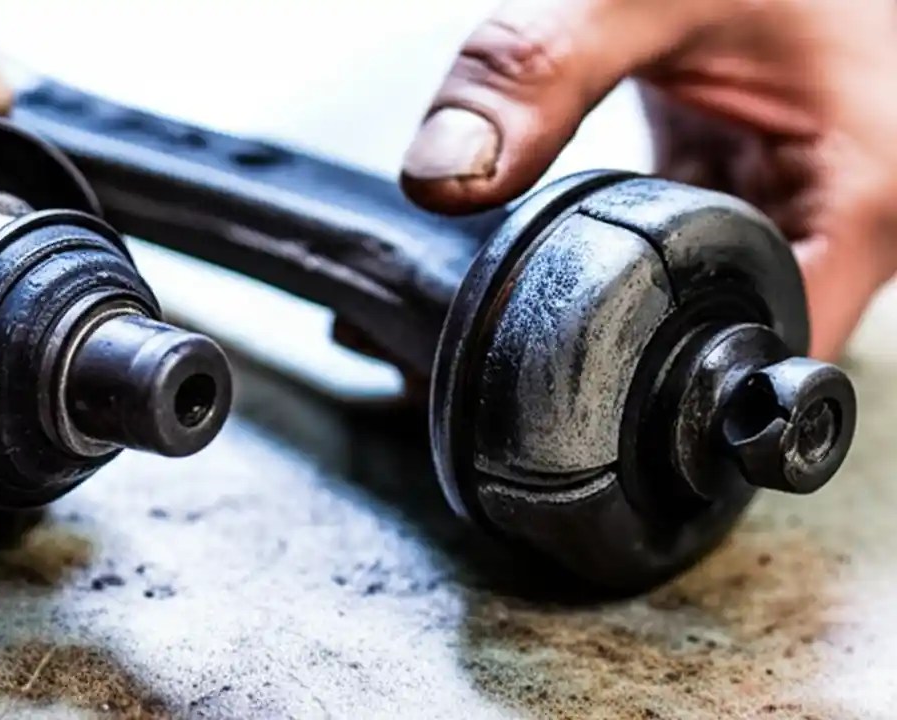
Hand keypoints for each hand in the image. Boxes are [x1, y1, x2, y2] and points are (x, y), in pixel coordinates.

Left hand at [400, 0, 896, 360]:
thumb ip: (540, 71)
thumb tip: (446, 176)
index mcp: (867, 194)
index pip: (775, 361)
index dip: (670, 397)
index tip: (562, 404)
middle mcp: (847, 217)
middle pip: (729, 341)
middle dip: (616, 353)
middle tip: (500, 356)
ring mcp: (804, 201)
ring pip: (702, 297)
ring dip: (609, 302)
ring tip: (502, 306)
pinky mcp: (757, 178)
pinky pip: (685, 244)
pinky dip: (614, 250)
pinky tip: (547, 244)